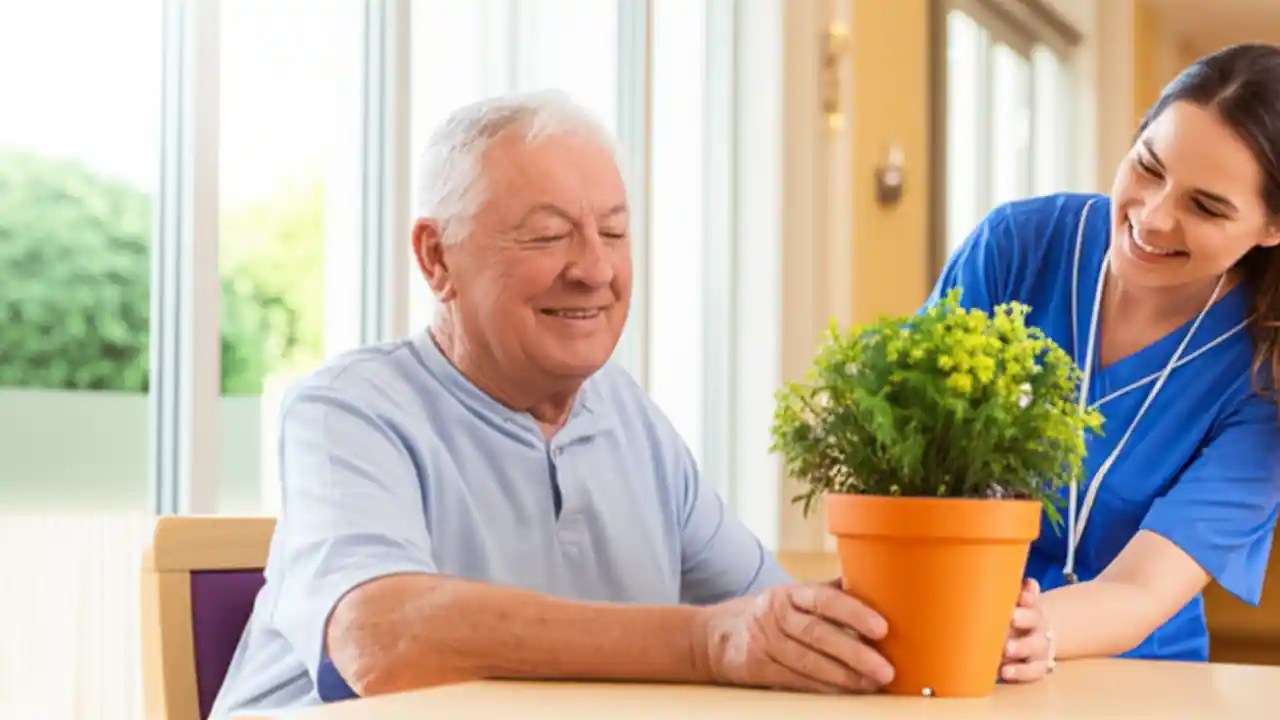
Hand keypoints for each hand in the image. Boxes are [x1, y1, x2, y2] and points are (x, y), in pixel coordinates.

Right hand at [695, 581, 894, 693]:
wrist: (714, 636)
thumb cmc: (768, 615)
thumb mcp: (793, 596)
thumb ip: (829, 593)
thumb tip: (875, 583)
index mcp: (790, 593)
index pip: (824, 599)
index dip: (854, 613)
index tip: (882, 628)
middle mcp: (775, 614)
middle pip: (817, 634)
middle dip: (854, 653)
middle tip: (885, 669)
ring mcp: (764, 642)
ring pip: (808, 661)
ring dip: (843, 677)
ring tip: (871, 684)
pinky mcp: (757, 667)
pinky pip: (796, 680)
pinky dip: (824, 688)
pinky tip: (845, 692)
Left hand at [1000, 578, 1054, 682]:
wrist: (1036, 639)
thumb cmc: (1009, 619)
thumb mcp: (1002, 607)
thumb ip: (990, 598)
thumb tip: (959, 581)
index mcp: (1028, 605)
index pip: (1030, 595)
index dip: (1027, 593)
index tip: (1020, 593)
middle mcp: (1037, 623)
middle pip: (1035, 618)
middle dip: (1024, 618)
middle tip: (1011, 618)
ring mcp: (1040, 646)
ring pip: (1036, 646)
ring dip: (1021, 647)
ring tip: (1005, 650)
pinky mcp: (1039, 666)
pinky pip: (1034, 671)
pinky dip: (1021, 672)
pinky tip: (1005, 672)